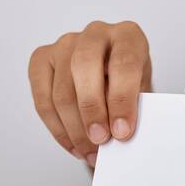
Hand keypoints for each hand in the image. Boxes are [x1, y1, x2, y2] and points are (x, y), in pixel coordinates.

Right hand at [27, 20, 152, 165]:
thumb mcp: (142, 94)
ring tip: (90, 152)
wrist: (112, 81)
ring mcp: (65, 44)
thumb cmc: (129, 87)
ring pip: (62, 90)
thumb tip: (120, 135)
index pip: (123, 63)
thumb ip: (133, 108)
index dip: (122, 100)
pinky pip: (43, 100)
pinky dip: (58, 129)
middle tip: (100, 140)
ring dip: (75, 129)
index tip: (122, 132)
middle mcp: (95, 33)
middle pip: (84, 68)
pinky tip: (73, 145)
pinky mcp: (42, 60)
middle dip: (92, 111)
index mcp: (128, 36)